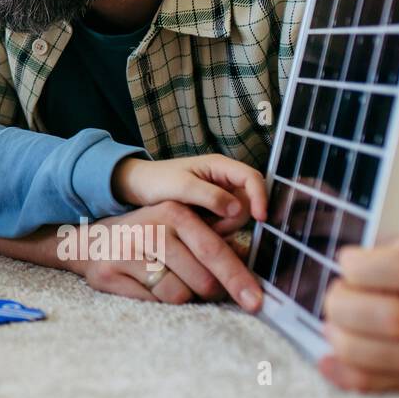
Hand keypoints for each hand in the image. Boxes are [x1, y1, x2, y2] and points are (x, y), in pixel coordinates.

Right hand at [70, 201, 264, 311]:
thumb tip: (249, 261)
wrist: (90, 243)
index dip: (238, 279)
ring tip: (167, 281)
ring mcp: (129, 251)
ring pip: (179, 295)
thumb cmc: (146, 238)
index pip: (215, 251)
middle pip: (202, 280)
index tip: (256, 302)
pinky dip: (158, 302)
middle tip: (205, 291)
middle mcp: (152, 228)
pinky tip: (147, 286)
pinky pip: (154, 303)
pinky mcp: (111, 273)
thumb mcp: (178, 228)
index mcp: (174, 212)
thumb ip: (214, 241)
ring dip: (182, 297)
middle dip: (210, 293)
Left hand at [112, 154, 268, 231]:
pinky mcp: (215, 211)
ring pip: (238, 217)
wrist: (137, 188)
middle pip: (249, 202)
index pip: (253, 178)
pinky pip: (227, 224)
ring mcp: (221, 196)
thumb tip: (239, 208)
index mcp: (219, 166)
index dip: (260, 197)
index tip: (260, 218)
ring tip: (197, 225)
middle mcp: (225, 180)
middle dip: (234, 219)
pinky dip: (217, 230)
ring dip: (223, 227)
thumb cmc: (156, 181)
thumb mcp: (180, 187)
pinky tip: (198, 229)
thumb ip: (208, 195)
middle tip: (208, 226)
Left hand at [319, 211, 398, 391]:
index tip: (343, 258)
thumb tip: (322, 179)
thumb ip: (357, 200)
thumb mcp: (383, 211)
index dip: (368, 268)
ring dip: (352, 345)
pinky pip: (393, 379)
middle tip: (329, 295)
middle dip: (349, 309)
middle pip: (397, 318)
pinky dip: (356, 376)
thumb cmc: (392, 236)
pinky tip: (325, 361)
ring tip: (326, 327)